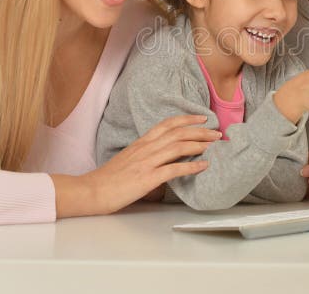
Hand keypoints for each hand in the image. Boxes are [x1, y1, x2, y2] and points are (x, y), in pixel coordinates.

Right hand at [53, 114, 220, 217]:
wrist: (91, 191)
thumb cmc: (109, 179)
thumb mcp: (129, 160)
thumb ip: (146, 155)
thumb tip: (162, 159)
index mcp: (141, 143)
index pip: (167, 125)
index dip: (186, 119)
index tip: (202, 118)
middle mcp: (146, 148)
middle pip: (177, 133)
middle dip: (200, 131)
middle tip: (216, 132)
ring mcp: (147, 162)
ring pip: (178, 147)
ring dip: (199, 144)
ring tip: (214, 145)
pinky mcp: (147, 178)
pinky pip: (174, 169)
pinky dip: (191, 166)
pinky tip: (203, 166)